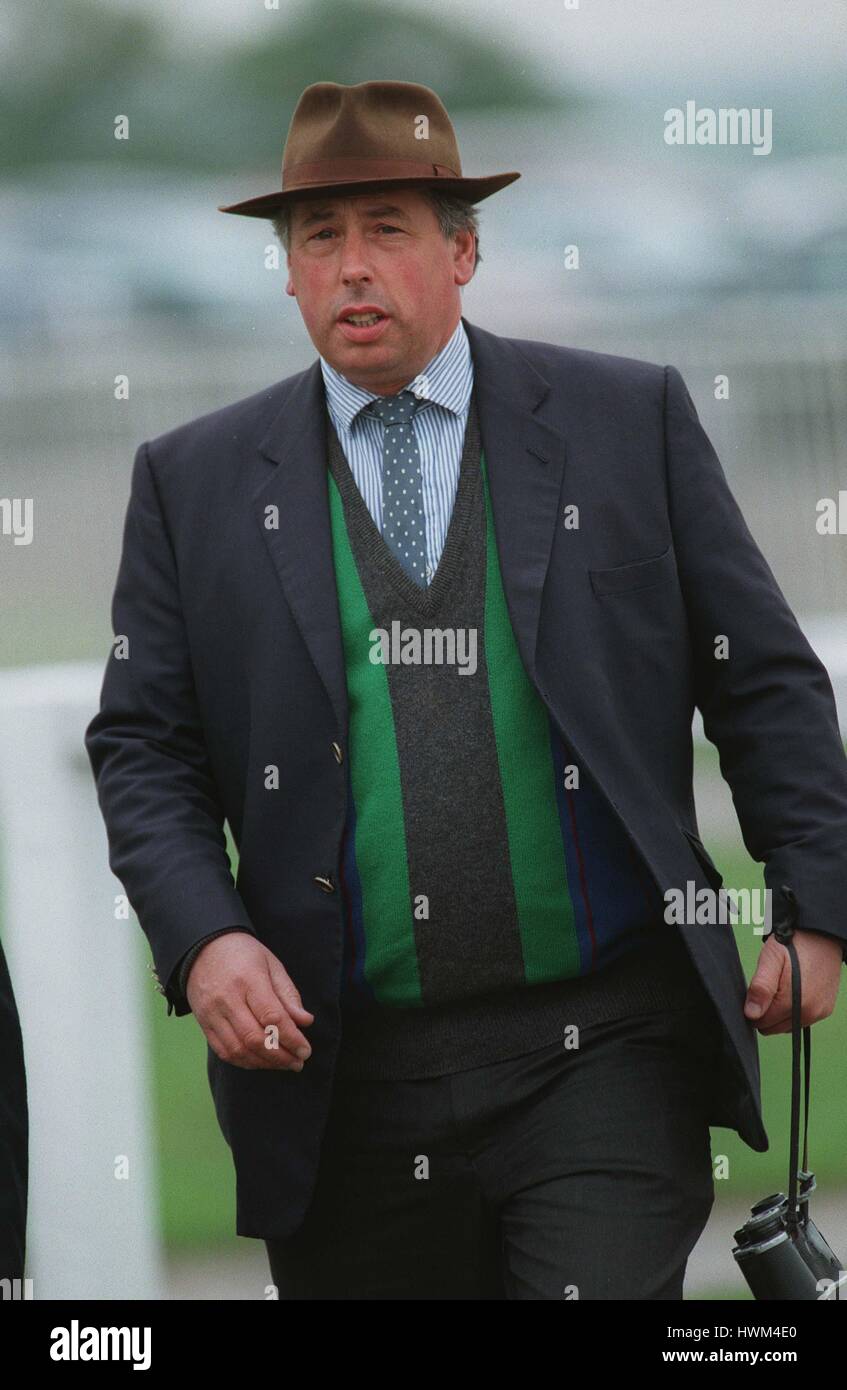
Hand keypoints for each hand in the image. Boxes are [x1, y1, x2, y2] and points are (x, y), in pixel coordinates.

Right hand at [186, 932, 313, 1069]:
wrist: (202, 948)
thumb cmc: (243, 954)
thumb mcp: (271, 964)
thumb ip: (288, 994)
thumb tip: (306, 1022)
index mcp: (248, 979)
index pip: (272, 1017)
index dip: (291, 1038)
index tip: (306, 1051)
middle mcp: (227, 998)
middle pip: (254, 1038)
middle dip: (280, 1056)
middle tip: (298, 1062)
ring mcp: (212, 1013)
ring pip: (238, 1049)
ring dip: (264, 1063)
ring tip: (283, 1064)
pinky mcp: (203, 1023)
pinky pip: (224, 1051)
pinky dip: (245, 1061)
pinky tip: (261, 1061)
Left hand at [744, 929, 841, 1034]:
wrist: (822, 936)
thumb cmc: (794, 945)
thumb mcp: (771, 959)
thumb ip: (761, 987)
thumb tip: (752, 1014)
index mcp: (794, 1004)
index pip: (762, 1023)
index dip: (754, 1008)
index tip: (757, 991)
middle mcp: (810, 1013)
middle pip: (774, 1027)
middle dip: (766, 1011)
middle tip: (770, 986)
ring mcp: (820, 1013)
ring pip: (786, 1026)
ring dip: (779, 1012)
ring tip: (782, 986)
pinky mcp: (826, 1010)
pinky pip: (801, 1020)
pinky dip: (792, 1011)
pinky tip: (793, 991)